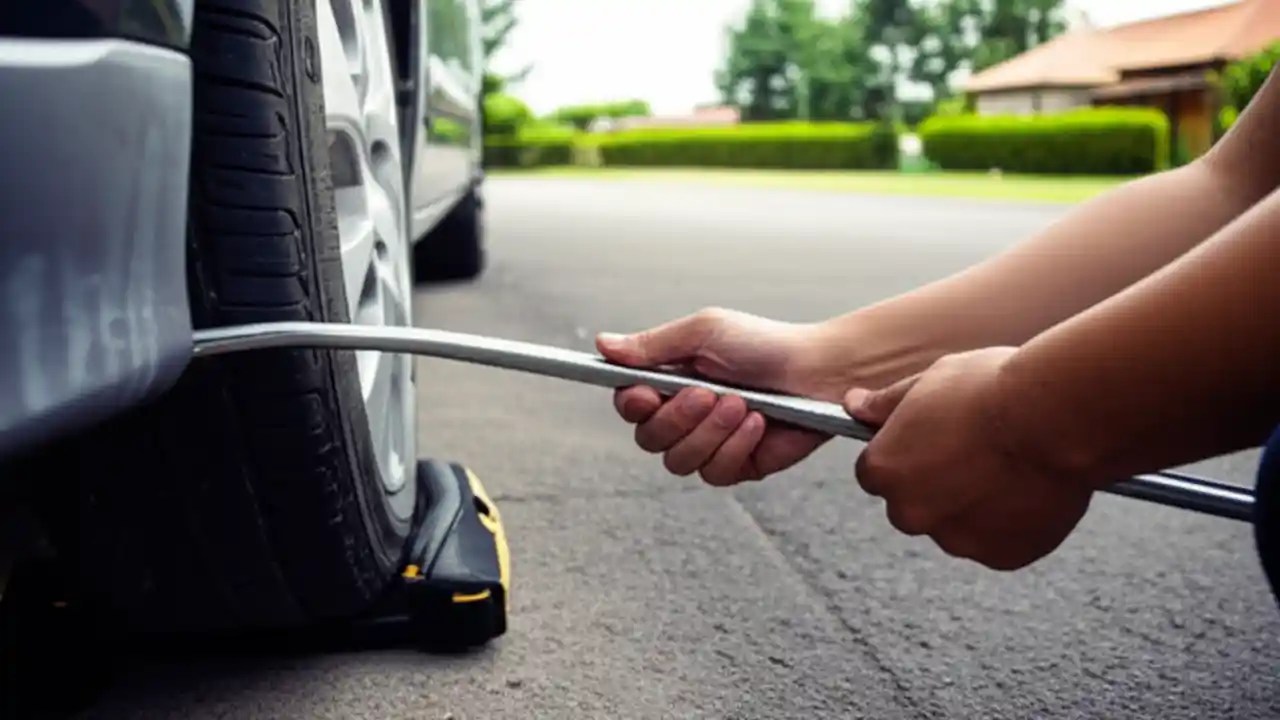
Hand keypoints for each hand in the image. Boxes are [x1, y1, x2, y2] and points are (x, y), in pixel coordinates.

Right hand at [596, 308, 847, 486]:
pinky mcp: (737, 466)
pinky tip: (758, 423)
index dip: (633, 404)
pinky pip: (715, 473)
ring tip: (742, 404)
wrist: (819, 371)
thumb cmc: (764, 344)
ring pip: (679, 461)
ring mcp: (708, 444)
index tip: (648, 393)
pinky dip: (736, 447)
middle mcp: (683, 417)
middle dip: (679, 417)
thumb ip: (652, 345)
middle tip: (709, 392)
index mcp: (670, 381)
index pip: (629, 404)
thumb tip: (603, 344)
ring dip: (711, 431)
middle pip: (648, 439)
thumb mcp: (704, 332)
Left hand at [845, 347, 1092, 570]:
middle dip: (935, 487)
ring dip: (972, 506)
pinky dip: (1009, 523)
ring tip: (1009, 468)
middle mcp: (910, 513)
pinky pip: (997, 542)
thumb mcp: (930, 379)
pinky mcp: (1000, 556)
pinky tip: (1029, 490)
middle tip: (975, 454)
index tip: (933, 442)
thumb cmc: (990, 389)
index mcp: (884, 471)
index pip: (877, 474)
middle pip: (912, 506)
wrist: (1057, 417)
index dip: (905, 456)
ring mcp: (956, 540)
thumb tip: (854, 405)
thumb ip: (887, 403)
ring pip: (955, 526)